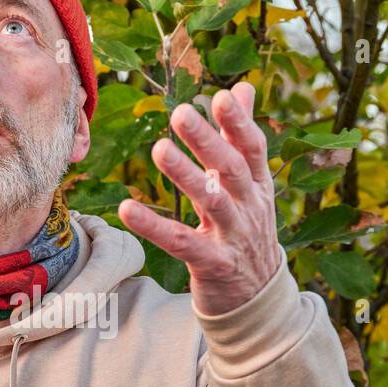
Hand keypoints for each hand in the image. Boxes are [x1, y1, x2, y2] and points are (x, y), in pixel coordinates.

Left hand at [118, 82, 281, 315]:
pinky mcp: (213, 265)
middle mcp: (250, 209)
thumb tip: (242, 88)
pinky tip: (128, 209)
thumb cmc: (248, 231)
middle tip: (181, 112)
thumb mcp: (251, 186)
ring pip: (211, 202)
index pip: (253, 149)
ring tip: (159, 149)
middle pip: (231, 170)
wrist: (258, 298)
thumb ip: (241, 137)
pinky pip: (182, 242)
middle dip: (207, 141)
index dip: (239, 123)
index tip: (220, 97)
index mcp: (259, 186)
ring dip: (185, 175)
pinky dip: (155, 226)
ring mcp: (233, 238)